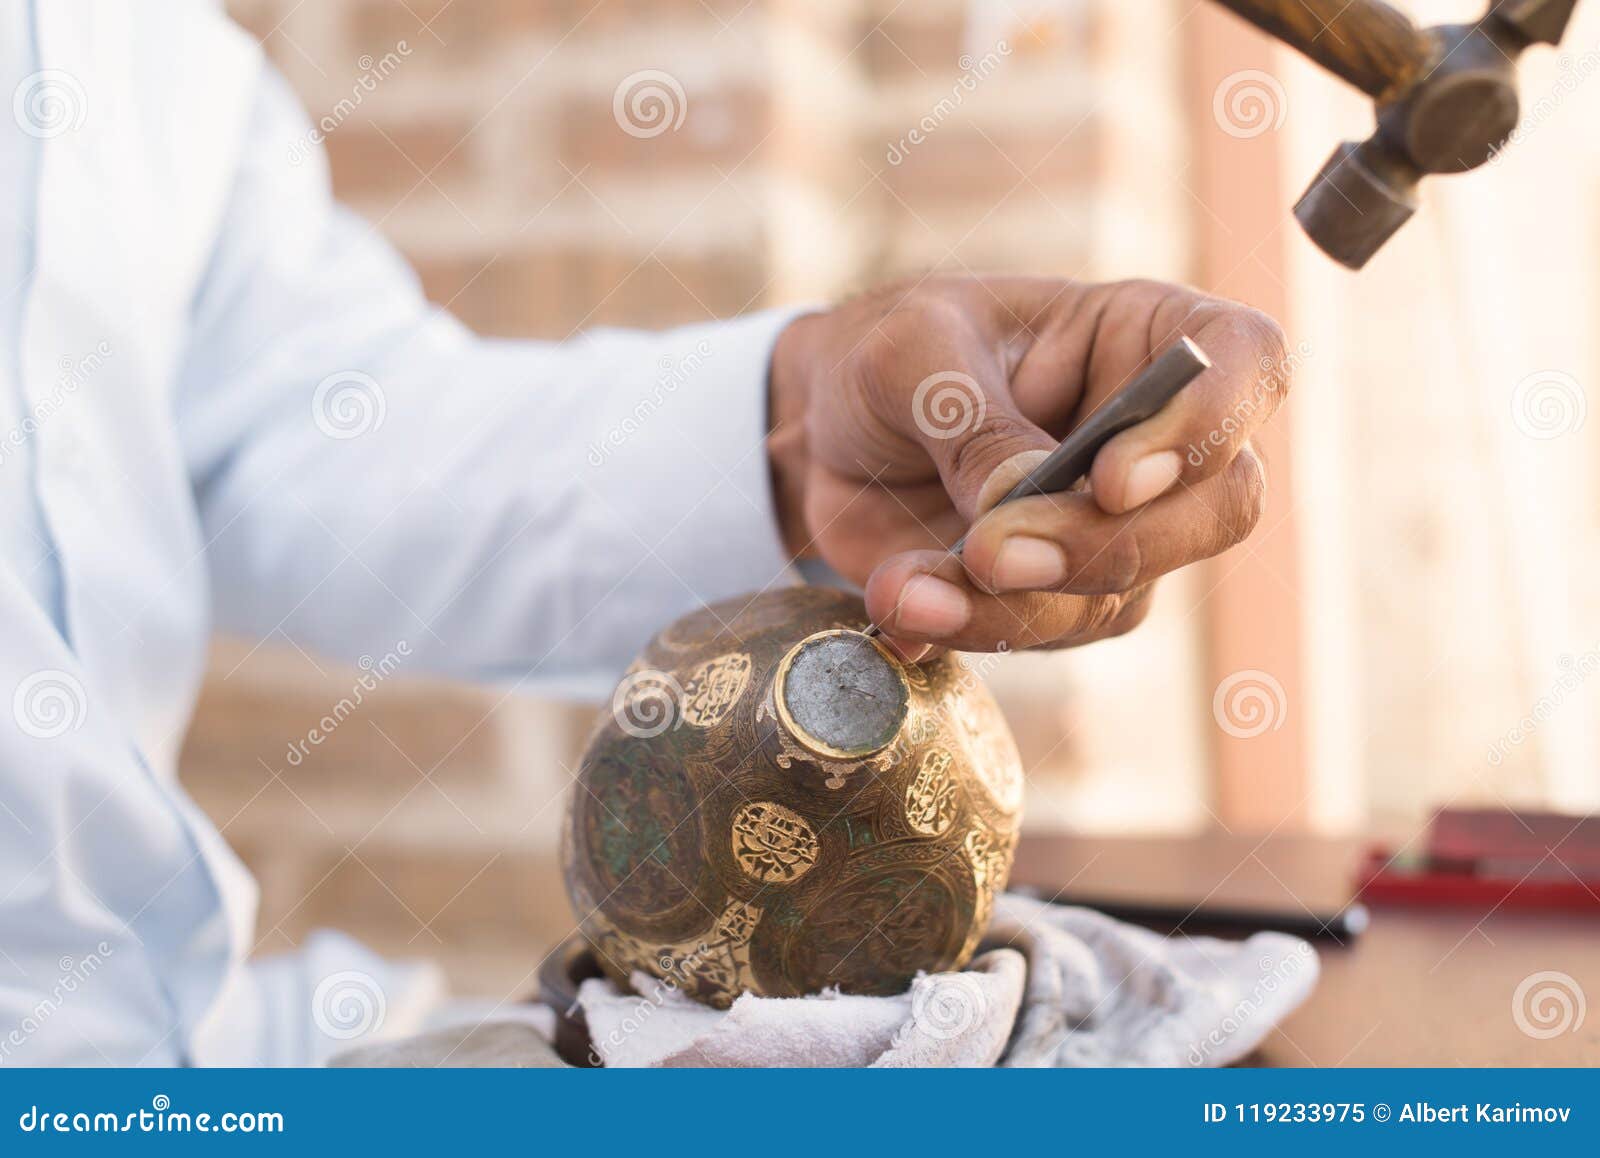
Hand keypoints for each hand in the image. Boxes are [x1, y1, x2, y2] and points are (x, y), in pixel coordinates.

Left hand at [767, 275, 1289, 658]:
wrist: (825, 435)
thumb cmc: (885, 357)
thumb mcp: (909, 355)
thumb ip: (970, 420)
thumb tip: (1023, 499)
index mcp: (1145, 335)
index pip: (1248, 363)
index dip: (1211, 426)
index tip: (1113, 478)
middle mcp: (1156, 435)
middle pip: (1218, 508)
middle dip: (1106, 546)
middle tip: (990, 551)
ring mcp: (1120, 525)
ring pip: (1126, 590)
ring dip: (1013, 603)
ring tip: (905, 591)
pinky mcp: (1065, 594)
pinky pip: (1049, 629)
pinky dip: (970, 628)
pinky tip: (901, 608)